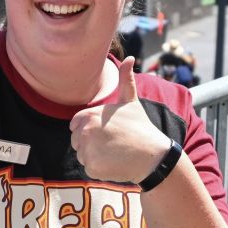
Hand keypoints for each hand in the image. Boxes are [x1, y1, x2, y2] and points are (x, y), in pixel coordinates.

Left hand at [69, 57, 168, 183]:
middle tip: (113, 143)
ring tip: (115, 152)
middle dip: (91, 143)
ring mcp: (87, 150)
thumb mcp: (131, 102)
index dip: (90, 129)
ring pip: (82, 155)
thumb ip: (125, 80)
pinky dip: (100, 169)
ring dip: (95, 157)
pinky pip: (89, 168)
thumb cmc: (141, 127)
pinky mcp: (92, 167)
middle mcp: (85, 131)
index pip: (75, 125)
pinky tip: (115, 163)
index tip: (107, 132)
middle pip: (77, 141)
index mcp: (88, 115)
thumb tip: (129, 58)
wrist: (153, 155)